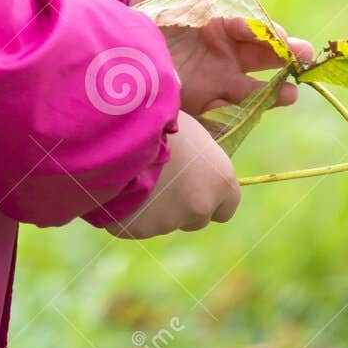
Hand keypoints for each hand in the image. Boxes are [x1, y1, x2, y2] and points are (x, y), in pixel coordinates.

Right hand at [104, 113, 240, 237]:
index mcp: (221, 180)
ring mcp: (170, 222)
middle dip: (182, 205)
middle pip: (197, 218)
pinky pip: (137, 223)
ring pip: (166, 222)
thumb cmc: (160, 118)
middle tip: (162, 179)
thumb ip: (200, 157)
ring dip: (156, 207)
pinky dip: (131, 210)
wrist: (123, 130)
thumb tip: (197, 161)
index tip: (195, 184)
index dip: (211, 197)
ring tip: (137, 176)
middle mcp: (201, 207)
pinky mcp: (140, 228)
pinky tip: (121, 185)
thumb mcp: (192, 132)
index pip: (227, 207)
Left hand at [129, 0, 314, 117]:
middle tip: (303, 55)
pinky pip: (229, 112)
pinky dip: (244, 115)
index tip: (276, 33)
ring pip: (253, 86)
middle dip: (284, 53)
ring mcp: (217, 79)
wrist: (118, 54)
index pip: (247, 24)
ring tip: (291, 93)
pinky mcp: (204, 104)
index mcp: (217, 22)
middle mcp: (224, 51)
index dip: (263, 28)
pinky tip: (258, 116)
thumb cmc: (139, 18)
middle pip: (261, 53)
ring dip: (274, 90)